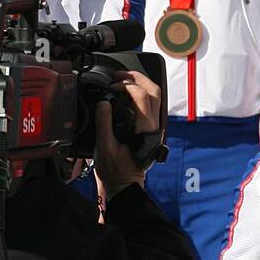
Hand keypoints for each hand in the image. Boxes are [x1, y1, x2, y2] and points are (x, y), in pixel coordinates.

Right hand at [92, 70, 160, 200]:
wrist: (124, 184)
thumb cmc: (115, 170)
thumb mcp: (104, 147)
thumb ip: (104, 123)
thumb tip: (104, 103)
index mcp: (145, 130)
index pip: (142, 97)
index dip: (126, 86)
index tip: (111, 87)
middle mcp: (154, 126)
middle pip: (154, 91)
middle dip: (137, 78)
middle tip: (119, 75)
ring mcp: (154, 127)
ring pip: (155, 96)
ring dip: (140, 84)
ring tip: (122, 80)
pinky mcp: (150, 128)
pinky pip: (150, 104)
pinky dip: (140, 93)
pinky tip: (127, 93)